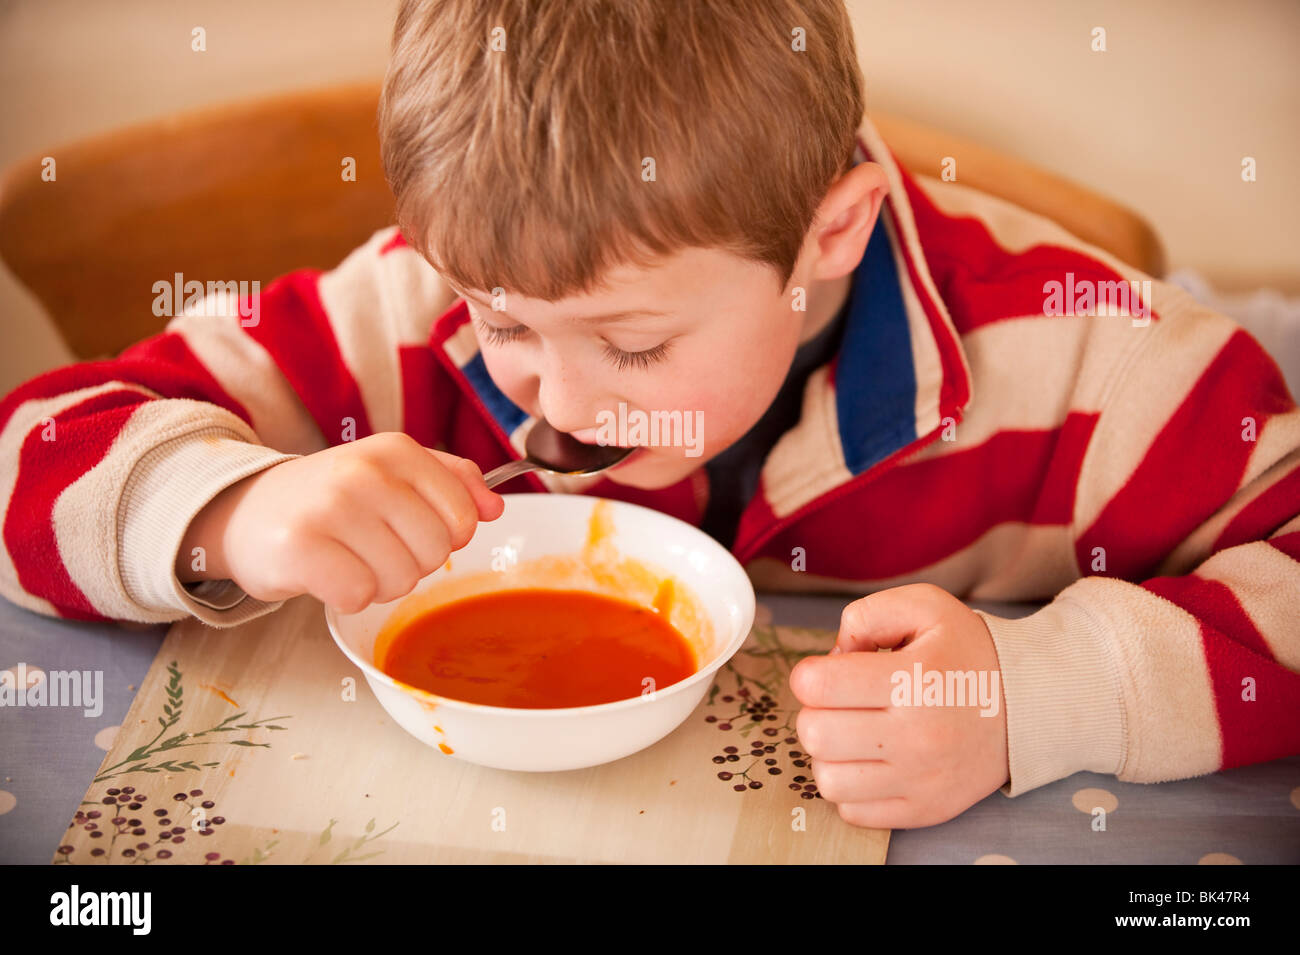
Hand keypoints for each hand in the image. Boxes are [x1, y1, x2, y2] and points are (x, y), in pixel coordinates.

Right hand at [177, 432, 504, 612]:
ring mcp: (330, 506)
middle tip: (370, 546)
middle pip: (435, 552)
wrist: (245, 511)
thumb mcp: (391, 474)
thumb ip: (450, 482)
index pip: (462, 516)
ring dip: (377, 582)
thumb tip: (494, 506)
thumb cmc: (330, 499)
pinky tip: (325, 573)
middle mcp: (365, 471)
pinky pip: (359, 595)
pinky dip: (346, 596)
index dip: (442, 536)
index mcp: (397, 450)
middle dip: (409, 562)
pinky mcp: (299, 547)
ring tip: (346, 557)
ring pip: (401, 579)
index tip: (406, 528)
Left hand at [788, 583, 1008, 828]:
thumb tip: (831, 657)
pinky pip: (852, 811)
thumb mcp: (925, 606)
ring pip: (827, 779)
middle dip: (816, 712)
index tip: (831, 673)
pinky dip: (851, 787)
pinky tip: (872, 762)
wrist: (1029, 706)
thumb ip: (866, 615)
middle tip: (843, 704)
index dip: (811, 673)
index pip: (815, 685)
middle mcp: (917, 736)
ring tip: (856, 734)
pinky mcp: (924, 810)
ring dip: (830, 754)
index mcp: (913, 679)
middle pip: (814, 733)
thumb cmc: (967, 652)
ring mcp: (920, 780)